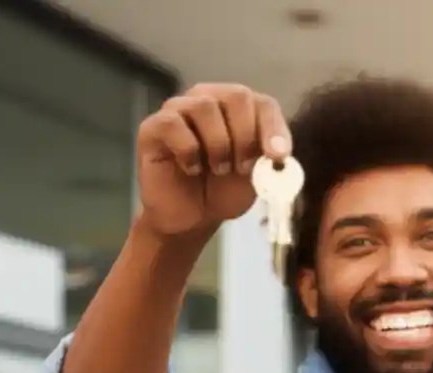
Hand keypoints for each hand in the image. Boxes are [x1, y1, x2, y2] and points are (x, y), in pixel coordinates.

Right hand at [135, 83, 290, 238]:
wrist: (192, 217)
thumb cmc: (224, 190)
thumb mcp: (256, 177)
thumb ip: (269, 160)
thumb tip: (279, 153)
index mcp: (239, 110)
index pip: (263, 104)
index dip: (273, 129)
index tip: (278, 157)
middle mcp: (209, 100)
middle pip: (237, 96)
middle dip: (246, 137)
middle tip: (243, 167)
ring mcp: (178, 110)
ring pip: (204, 107)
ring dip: (219, 144)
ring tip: (218, 169)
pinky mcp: (153, 127)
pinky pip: (172, 124)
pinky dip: (188, 150)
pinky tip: (191, 168)